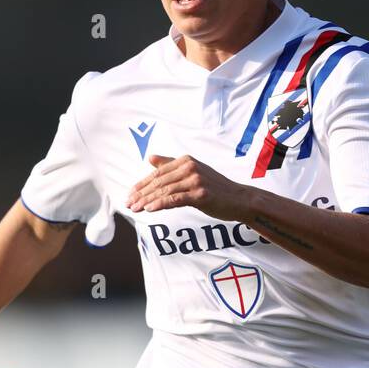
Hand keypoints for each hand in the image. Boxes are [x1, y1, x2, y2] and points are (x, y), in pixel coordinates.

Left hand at [127, 153, 247, 220]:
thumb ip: (170, 165)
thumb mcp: (193, 172)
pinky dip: (161, 204)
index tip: (130, 194)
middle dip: (141, 194)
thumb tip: (150, 158)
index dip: (142, 184)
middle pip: (159, 182)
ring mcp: (196, 180)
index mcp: (186, 160)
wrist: (239, 199)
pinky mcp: (201, 194)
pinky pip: (175, 199)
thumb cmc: (216, 188)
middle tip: (128, 204)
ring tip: (135, 209)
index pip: (158, 173)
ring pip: (165, 191)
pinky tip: (150, 209)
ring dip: (147, 201)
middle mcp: (190, 167)